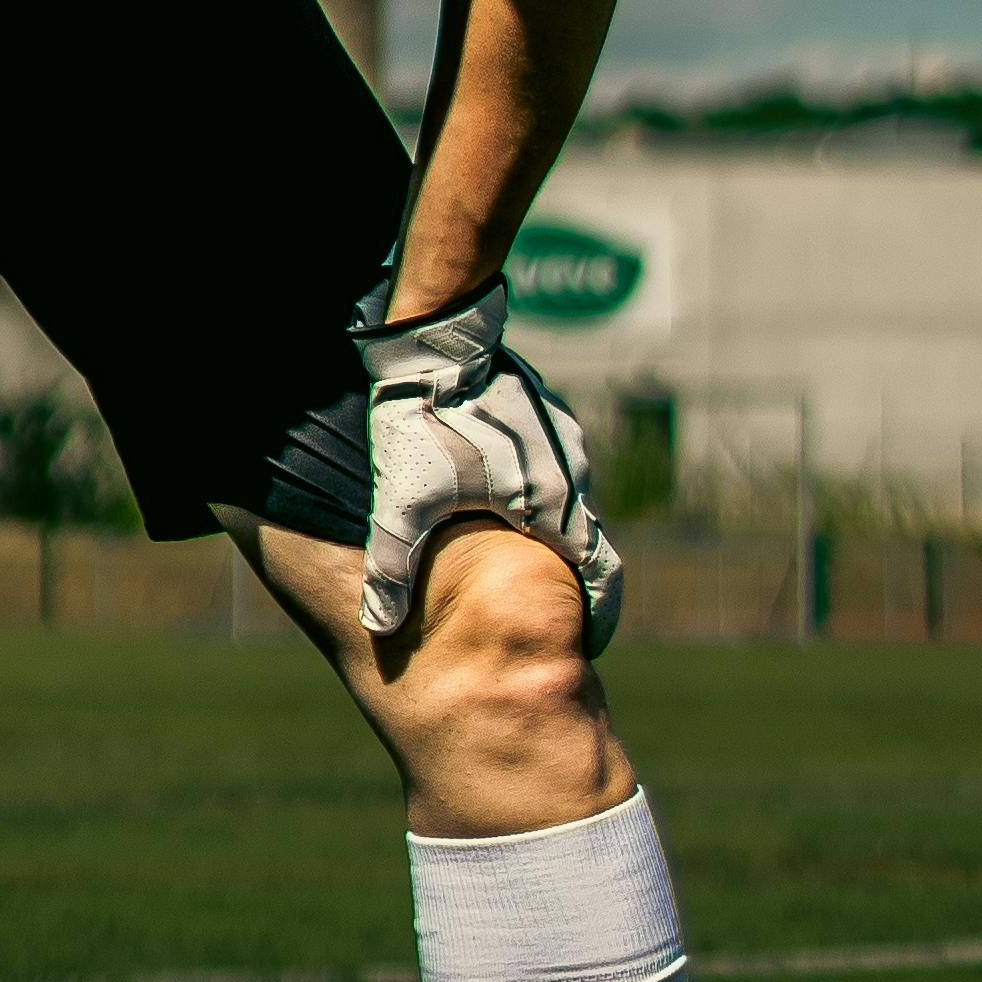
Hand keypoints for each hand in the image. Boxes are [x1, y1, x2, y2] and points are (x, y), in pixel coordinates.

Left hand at [355, 277, 622, 651]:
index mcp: (550, 504)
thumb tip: (379, 626)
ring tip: (522, 554)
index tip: (586, 642)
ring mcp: (565, 438)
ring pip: (572, 499)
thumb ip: (392, 569)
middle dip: (572, 579)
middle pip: (588, 540)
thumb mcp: (402, 503)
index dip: (600, 614)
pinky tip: (506, 497)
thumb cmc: (422, 424)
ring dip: (555, 530)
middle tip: (550, 607)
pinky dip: (544, 493)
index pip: (602, 574)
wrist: (435, 339)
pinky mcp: (548, 413)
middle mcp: (571, 472)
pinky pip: (557, 466)